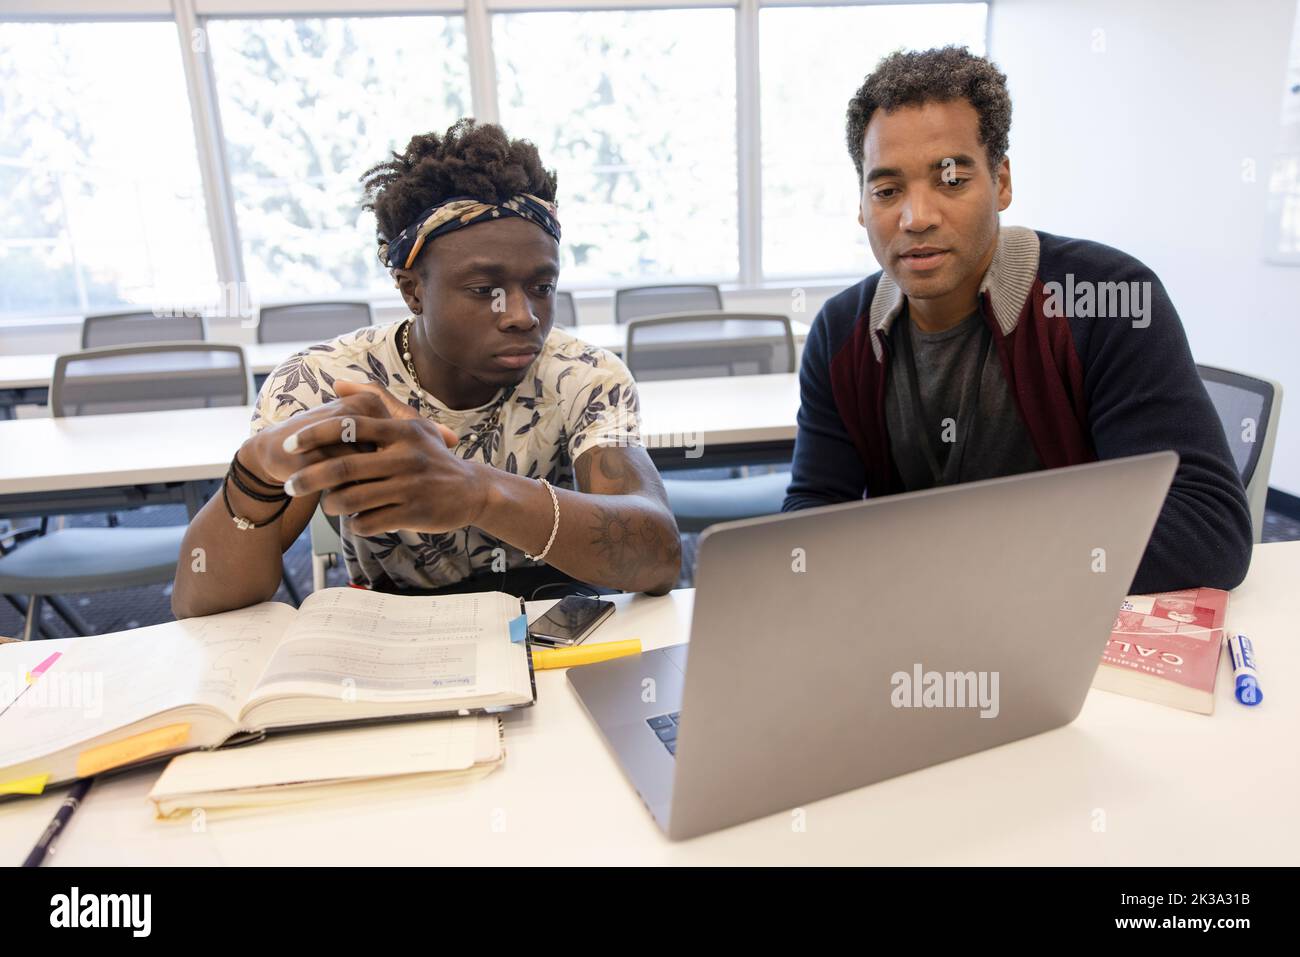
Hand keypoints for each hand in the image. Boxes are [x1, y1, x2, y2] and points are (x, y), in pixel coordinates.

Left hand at [273, 380, 490, 535]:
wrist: (473, 491)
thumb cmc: (432, 457)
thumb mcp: (412, 425)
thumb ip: (375, 402)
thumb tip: (336, 384)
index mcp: (401, 430)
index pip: (348, 426)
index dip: (313, 435)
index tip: (290, 445)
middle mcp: (405, 456)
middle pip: (342, 467)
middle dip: (308, 478)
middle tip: (291, 486)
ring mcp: (409, 486)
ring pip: (351, 499)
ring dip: (331, 505)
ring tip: (328, 505)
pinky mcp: (412, 512)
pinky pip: (367, 521)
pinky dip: (355, 522)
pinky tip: (357, 519)